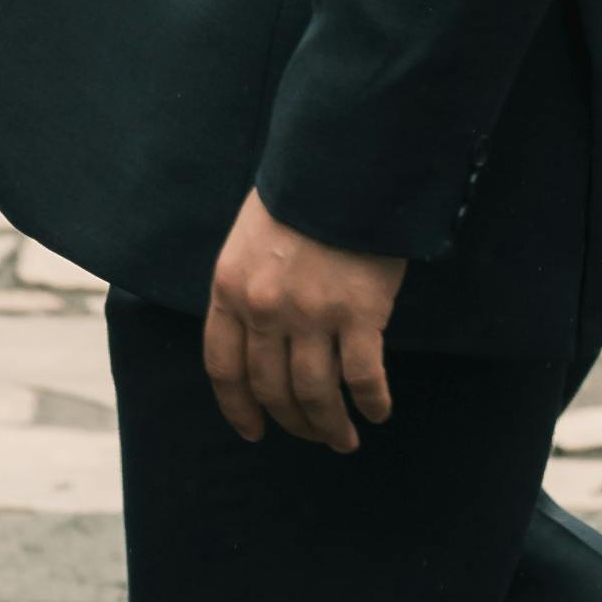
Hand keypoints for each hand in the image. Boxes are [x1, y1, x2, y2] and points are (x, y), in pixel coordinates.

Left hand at [205, 194, 404, 453]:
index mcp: (230, 289)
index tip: (253, 431)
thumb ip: (248, 288)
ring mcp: (312, 314)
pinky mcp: (359, 313)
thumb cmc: (301, 195)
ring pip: (315, 393)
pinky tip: (378, 411)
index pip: (224, 367)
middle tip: (313, 436)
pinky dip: (370, 401)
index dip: (238, 408)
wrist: (345, 162)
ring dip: (329, 426)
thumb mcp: (250, 240)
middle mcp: (264, 309)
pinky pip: (363, 375)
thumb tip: (262, 340)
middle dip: (292, 422)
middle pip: (272, 388)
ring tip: (344, 439)